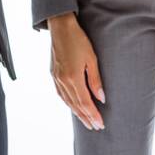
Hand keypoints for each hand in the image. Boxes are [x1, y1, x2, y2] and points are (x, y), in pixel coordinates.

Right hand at [49, 13, 105, 130]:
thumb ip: (95, 80)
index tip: (100, 124)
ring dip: (77, 113)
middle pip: (76, 105)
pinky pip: (61, 95)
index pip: (85, 103)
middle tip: (95, 127)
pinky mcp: (53, 75)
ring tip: (86, 121)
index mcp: (73, 78)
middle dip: (86, 118)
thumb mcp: (91, 58)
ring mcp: (56, 79)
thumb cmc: (79, 40)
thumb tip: (101, 98)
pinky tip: (73, 106)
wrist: (60, 28)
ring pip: (67, 102)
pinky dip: (68, 103)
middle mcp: (63, 81)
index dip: (93, 115)